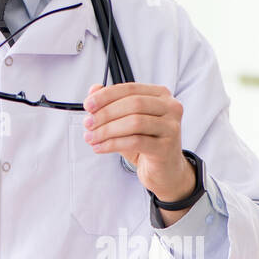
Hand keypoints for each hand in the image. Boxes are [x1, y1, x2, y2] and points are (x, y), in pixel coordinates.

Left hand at [82, 82, 194, 220]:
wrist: (164, 170)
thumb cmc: (145, 141)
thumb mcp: (125, 120)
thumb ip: (111, 103)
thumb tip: (93, 90)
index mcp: (161, 95)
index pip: (130, 88)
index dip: (106, 95)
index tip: (87, 105)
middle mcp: (171, 108)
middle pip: (133, 104)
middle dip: (105, 113)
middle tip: (88, 123)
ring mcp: (171, 128)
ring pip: (134, 122)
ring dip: (107, 130)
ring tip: (91, 137)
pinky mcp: (166, 148)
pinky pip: (135, 142)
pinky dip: (113, 144)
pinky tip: (100, 147)